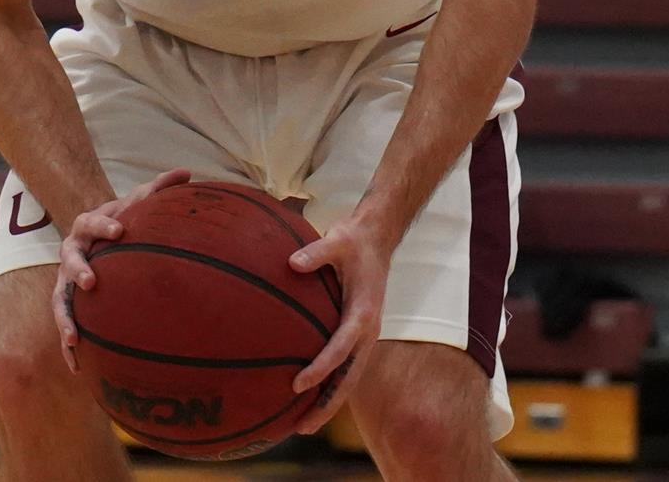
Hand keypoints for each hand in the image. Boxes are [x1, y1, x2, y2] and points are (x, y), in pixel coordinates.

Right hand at [51, 168, 193, 371]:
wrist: (97, 242)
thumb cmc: (123, 223)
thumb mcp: (138, 204)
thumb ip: (158, 189)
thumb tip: (188, 173)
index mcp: (86, 228)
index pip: (91, 222)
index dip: (103, 225)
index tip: (120, 230)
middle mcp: (71, 254)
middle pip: (68, 260)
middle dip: (77, 271)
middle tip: (90, 282)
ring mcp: (65, 281)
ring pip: (59, 300)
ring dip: (65, 318)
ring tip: (73, 338)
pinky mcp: (69, 305)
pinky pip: (67, 326)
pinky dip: (70, 348)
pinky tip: (79, 368)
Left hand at [287, 211, 392, 433]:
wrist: (377, 239)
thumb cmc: (354, 240)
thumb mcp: (337, 240)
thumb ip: (316, 253)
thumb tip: (291, 262)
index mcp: (363, 314)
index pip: (340, 349)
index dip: (320, 369)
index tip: (296, 385)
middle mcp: (368, 332)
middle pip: (349, 378)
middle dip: (327, 405)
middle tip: (301, 428)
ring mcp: (365, 338)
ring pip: (349, 379)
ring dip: (329, 403)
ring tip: (303, 427)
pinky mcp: (358, 336)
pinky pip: (345, 368)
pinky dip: (331, 387)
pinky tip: (310, 399)